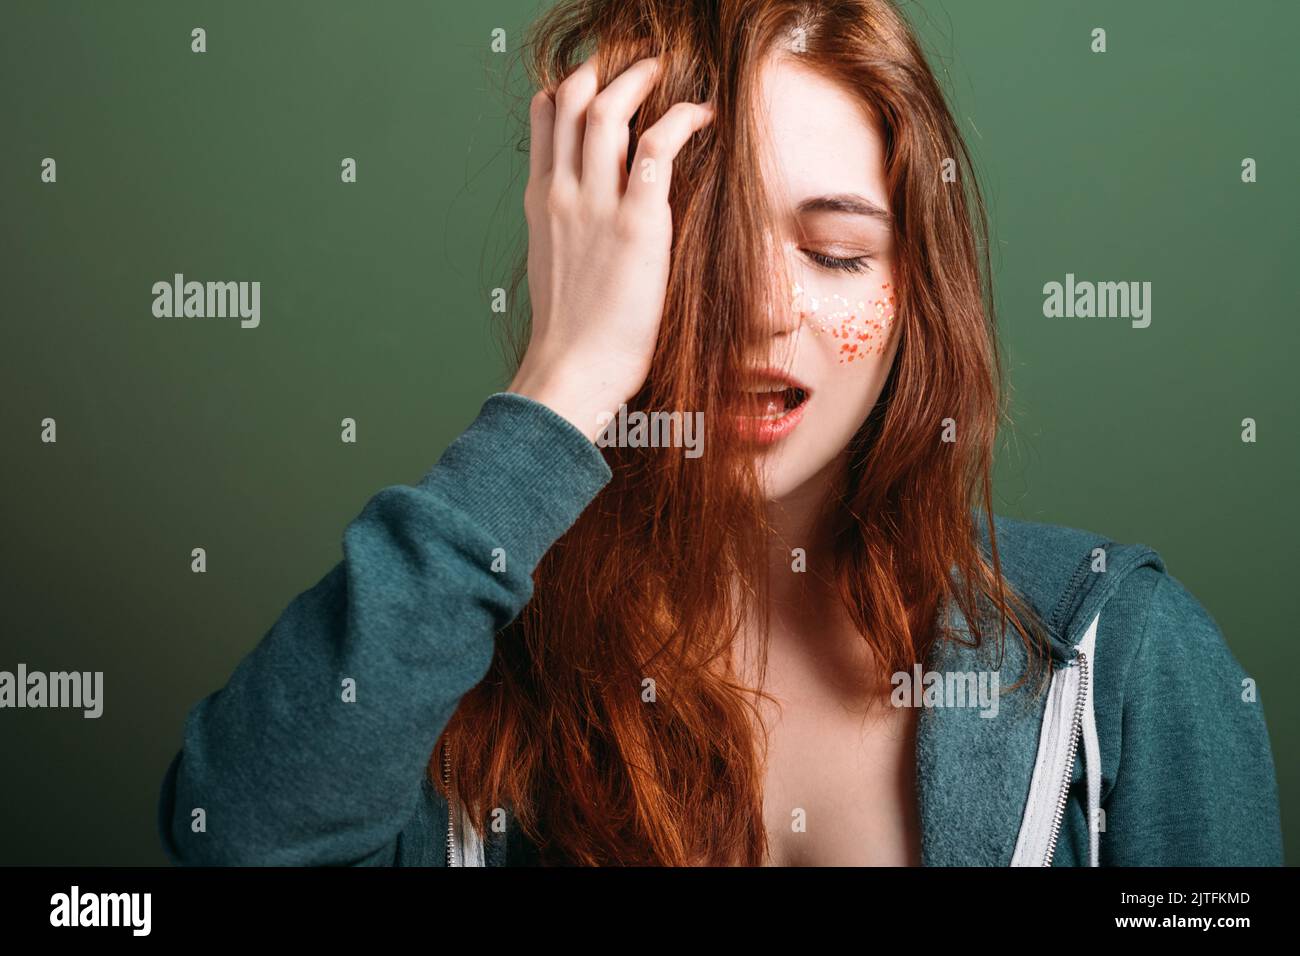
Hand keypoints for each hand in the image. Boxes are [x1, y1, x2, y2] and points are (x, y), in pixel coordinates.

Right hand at [507, 53, 714, 441]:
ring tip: (665, 73)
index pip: (547, 118)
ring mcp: (596, 205)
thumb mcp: (556, 264)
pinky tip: (701, 114)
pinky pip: (656, 148)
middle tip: (639, 67)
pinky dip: (682, 119)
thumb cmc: (572, 333)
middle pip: (574, 99)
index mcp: (542, 201)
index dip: (573, 87)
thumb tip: (590, 221)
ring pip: (608, 109)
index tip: (600, 82)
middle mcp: (563, 192)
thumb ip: (568, 228)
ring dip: (641, 80)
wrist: (572, 369)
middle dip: (606, 69)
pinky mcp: (637, 223)